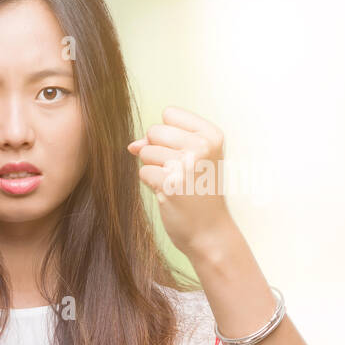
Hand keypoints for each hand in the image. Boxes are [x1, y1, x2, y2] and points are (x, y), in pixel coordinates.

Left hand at [128, 106, 236, 259]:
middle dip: (156, 150)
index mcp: (211, 135)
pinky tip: (169, 193)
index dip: (166, 134)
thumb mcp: (192, 159)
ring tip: (175, 182)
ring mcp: (186, 164)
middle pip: (154, 130)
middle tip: (177, 171)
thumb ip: (163, 142)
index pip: (170, 113)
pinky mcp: (170, 183)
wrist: (210, 230)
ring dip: (154, 168)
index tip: (183, 152)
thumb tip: (132, 144)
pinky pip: (143, 171)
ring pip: (146, 151)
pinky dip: (151, 183)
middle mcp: (202, 146)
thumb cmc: (199, 191)